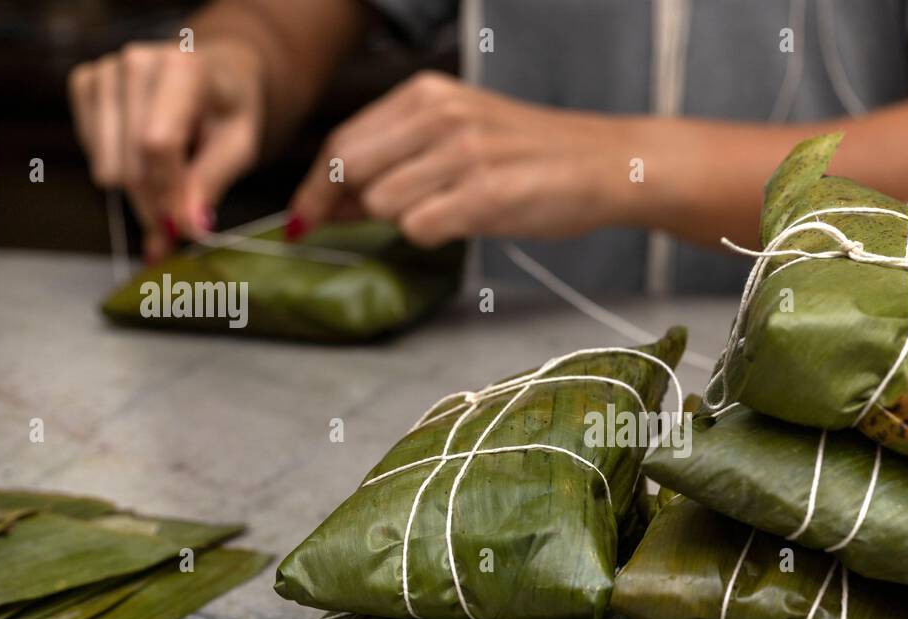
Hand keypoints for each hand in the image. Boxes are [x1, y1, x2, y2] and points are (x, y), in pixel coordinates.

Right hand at [68, 39, 263, 260]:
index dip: (168, 194)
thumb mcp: (238, 147)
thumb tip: (188, 227)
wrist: (212, 73)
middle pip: (131, 160)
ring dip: (138, 194)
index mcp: (183, 69)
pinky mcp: (85, 83)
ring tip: (168, 191)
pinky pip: (92, 152)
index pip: (159, 144)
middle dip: (154, 206)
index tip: (181, 230)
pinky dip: (119, 170)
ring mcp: (106, 71)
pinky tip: (144, 159)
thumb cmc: (227, 110)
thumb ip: (211, 182)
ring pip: (108, 164)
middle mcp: (137, 62)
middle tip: (171, 233)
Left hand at [288, 71, 635, 246]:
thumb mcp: (461, 136)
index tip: (303, 218)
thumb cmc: (532, 157)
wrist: (604, 164)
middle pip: (349, 172)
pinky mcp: (485, 194)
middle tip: (354, 225)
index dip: (314, 187)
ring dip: (403, 220)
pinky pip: (421, 227)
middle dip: (346, 207)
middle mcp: (440, 116)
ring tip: (447, 211)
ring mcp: (463, 154)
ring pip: (383, 203)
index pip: (342, 142)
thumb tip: (336, 200)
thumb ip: (399, 160)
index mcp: (427, 95)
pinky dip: (432, 234)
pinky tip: (465, 222)